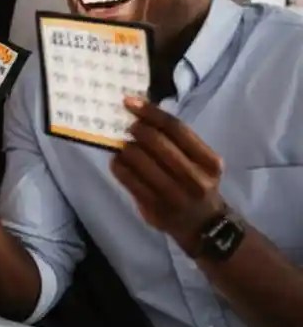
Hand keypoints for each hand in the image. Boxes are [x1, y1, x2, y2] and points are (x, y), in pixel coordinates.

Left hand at [111, 97, 225, 255]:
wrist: (203, 224)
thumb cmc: (197, 183)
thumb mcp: (199, 161)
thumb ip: (177, 140)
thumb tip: (140, 113)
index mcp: (208, 162)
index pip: (176, 128)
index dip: (150, 112)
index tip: (130, 102)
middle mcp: (194, 178)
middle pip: (157, 143)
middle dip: (137, 130)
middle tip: (128, 127)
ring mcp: (173, 195)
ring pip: (139, 160)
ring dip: (126, 147)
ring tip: (124, 144)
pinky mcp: (154, 207)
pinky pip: (128, 179)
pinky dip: (119, 166)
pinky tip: (118, 161)